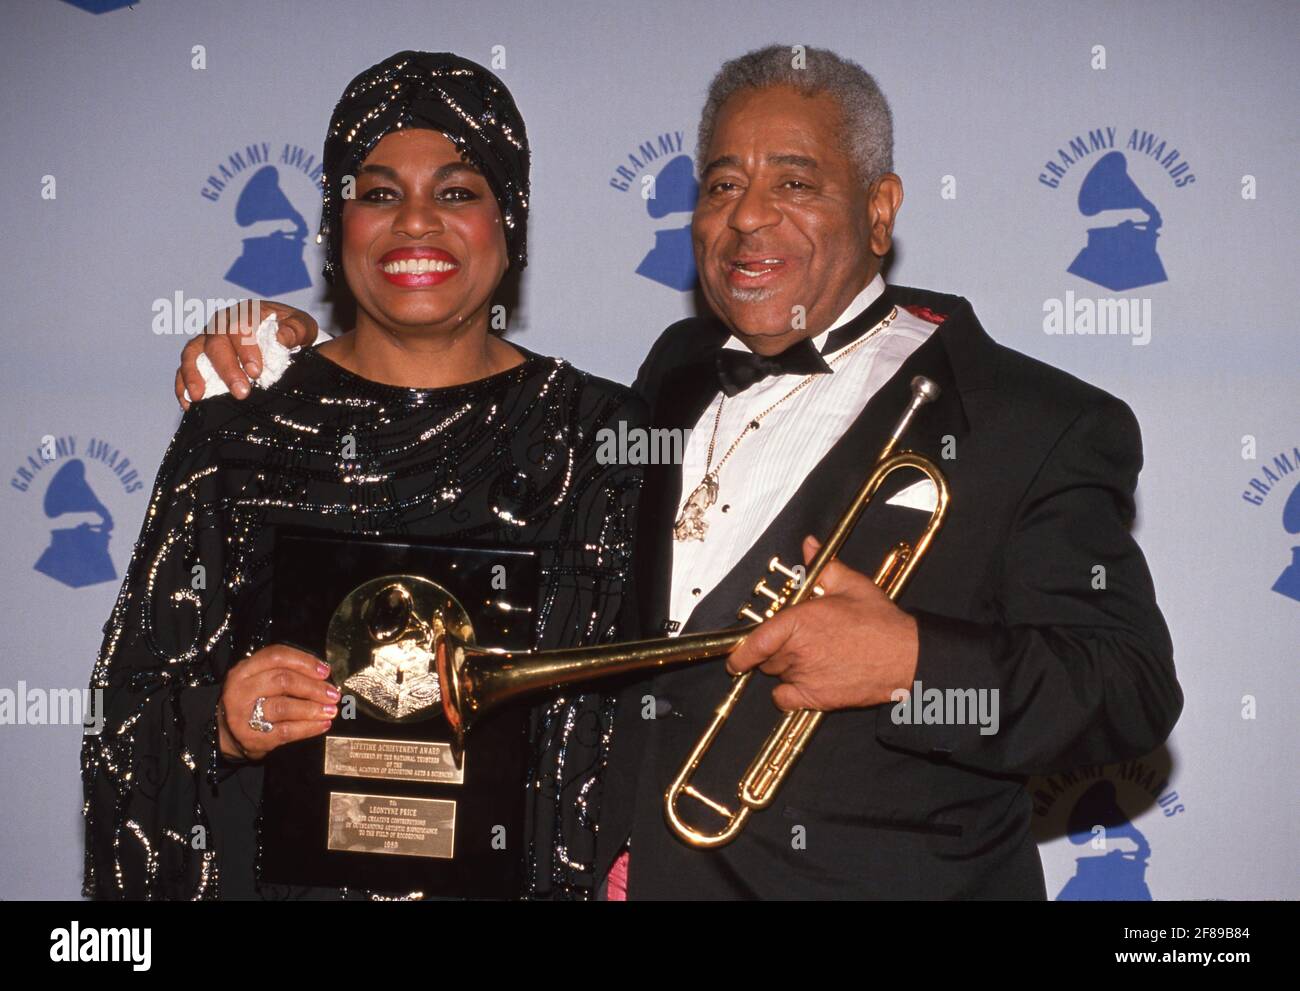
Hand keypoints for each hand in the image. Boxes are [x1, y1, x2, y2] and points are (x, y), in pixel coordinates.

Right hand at [175, 300, 318, 408]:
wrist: (282, 335)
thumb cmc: (291, 330)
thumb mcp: (302, 326)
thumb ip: (296, 329)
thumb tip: (282, 337)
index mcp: (246, 313)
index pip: (241, 326)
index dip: (246, 349)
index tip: (256, 372)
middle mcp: (222, 323)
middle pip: (216, 342)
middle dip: (227, 369)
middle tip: (241, 392)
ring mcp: (207, 339)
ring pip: (193, 352)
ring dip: (194, 374)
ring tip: (200, 397)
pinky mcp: (198, 357)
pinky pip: (184, 369)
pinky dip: (182, 385)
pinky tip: (188, 404)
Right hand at [216, 644, 339, 761]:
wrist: (227, 734)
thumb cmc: (253, 701)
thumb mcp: (260, 680)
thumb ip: (285, 672)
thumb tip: (323, 676)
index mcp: (245, 669)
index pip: (276, 656)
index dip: (305, 662)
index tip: (325, 671)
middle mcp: (240, 689)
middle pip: (283, 680)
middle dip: (313, 687)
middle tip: (333, 694)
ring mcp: (243, 715)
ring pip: (284, 707)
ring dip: (313, 708)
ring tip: (331, 710)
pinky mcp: (251, 737)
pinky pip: (286, 731)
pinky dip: (308, 728)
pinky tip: (322, 724)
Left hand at [726, 535, 918, 711]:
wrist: (904, 657)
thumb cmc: (879, 622)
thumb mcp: (851, 585)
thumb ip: (822, 567)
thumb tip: (808, 546)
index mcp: (799, 621)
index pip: (756, 641)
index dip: (740, 653)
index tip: (735, 658)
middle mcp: (797, 651)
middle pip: (768, 657)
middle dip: (777, 650)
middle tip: (800, 642)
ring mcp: (806, 676)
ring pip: (779, 675)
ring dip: (787, 668)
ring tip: (814, 657)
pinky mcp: (816, 698)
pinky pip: (786, 700)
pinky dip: (790, 694)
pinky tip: (806, 682)